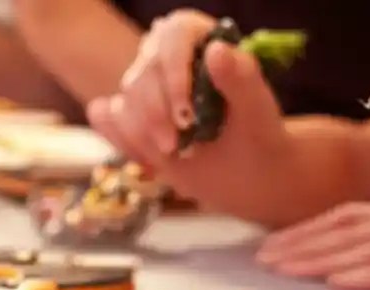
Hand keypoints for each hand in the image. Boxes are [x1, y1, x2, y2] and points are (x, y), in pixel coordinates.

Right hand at [87, 11, 295, 222]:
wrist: (246, 174)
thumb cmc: (258, 136)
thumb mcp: (258, 110)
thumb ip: (243, 77)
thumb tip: (215, 49)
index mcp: (202, 40)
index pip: (174, 36)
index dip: (173, 73)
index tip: (186, 116)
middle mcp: (168, 56)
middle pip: (143, 73)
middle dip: (157, 115)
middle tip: (180, 145)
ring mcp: (146, 85)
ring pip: (125, 100)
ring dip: (144, 133)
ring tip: (175, 152)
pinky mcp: (130, 112)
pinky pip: (110, 119)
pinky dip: (128, 143)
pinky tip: (152, 160)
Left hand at [256, 185, 369, 289]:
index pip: (360, 218)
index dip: (315, 228)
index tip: (279, 241)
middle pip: (351, 229)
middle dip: (301, 242)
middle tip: (262, 257)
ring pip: (365, 247)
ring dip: (316, 256)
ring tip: (277, 266)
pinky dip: (366, 273)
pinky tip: (336, 280)